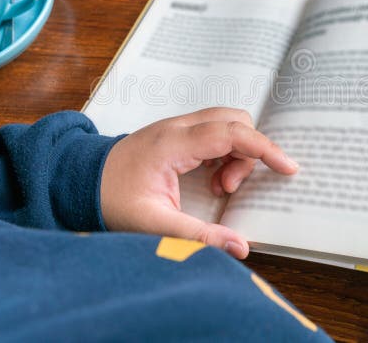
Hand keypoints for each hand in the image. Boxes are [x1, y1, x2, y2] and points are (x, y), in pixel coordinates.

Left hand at [99, 107, 298, 258]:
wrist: (79, 181)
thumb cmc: (110, 198)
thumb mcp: (152, 224)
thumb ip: (197, 236)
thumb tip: (240, 247)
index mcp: (171, 143)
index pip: (230, 132)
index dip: (264, 148)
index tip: (287, 167)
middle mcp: (177, 127)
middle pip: (234, 120)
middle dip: (248, 152)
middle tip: (229, 189)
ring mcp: (177, 127)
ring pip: (227, 124)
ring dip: (236, 154)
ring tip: (218, 188)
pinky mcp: (177, 134)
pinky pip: (215, 132)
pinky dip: (224, 153)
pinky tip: (210, 180)